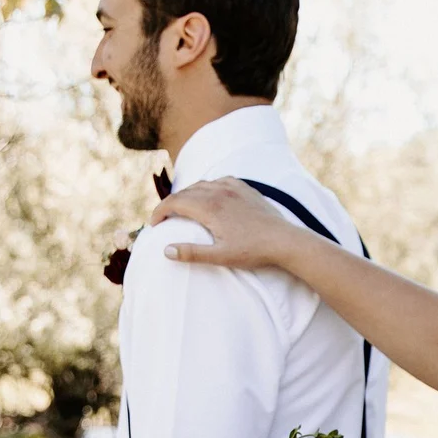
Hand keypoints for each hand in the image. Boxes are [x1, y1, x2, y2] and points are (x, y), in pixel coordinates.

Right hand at [149, 176, 299, 268]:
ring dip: (188, 195)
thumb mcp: (220, 256)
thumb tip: (166, 250)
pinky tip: (209, 196)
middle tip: (164, 218)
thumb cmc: (253, 251)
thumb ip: (192, 253)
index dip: (160, 212)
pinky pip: (219, 181)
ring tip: (182, 208)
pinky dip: (207, 188)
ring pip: (201, 185)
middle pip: (185, 192)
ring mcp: (233, 188)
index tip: (154, 224)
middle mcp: (218, 192)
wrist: (284, 240)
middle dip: (171, 204)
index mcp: (209, 207)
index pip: (175, 203)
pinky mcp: (245, 189)